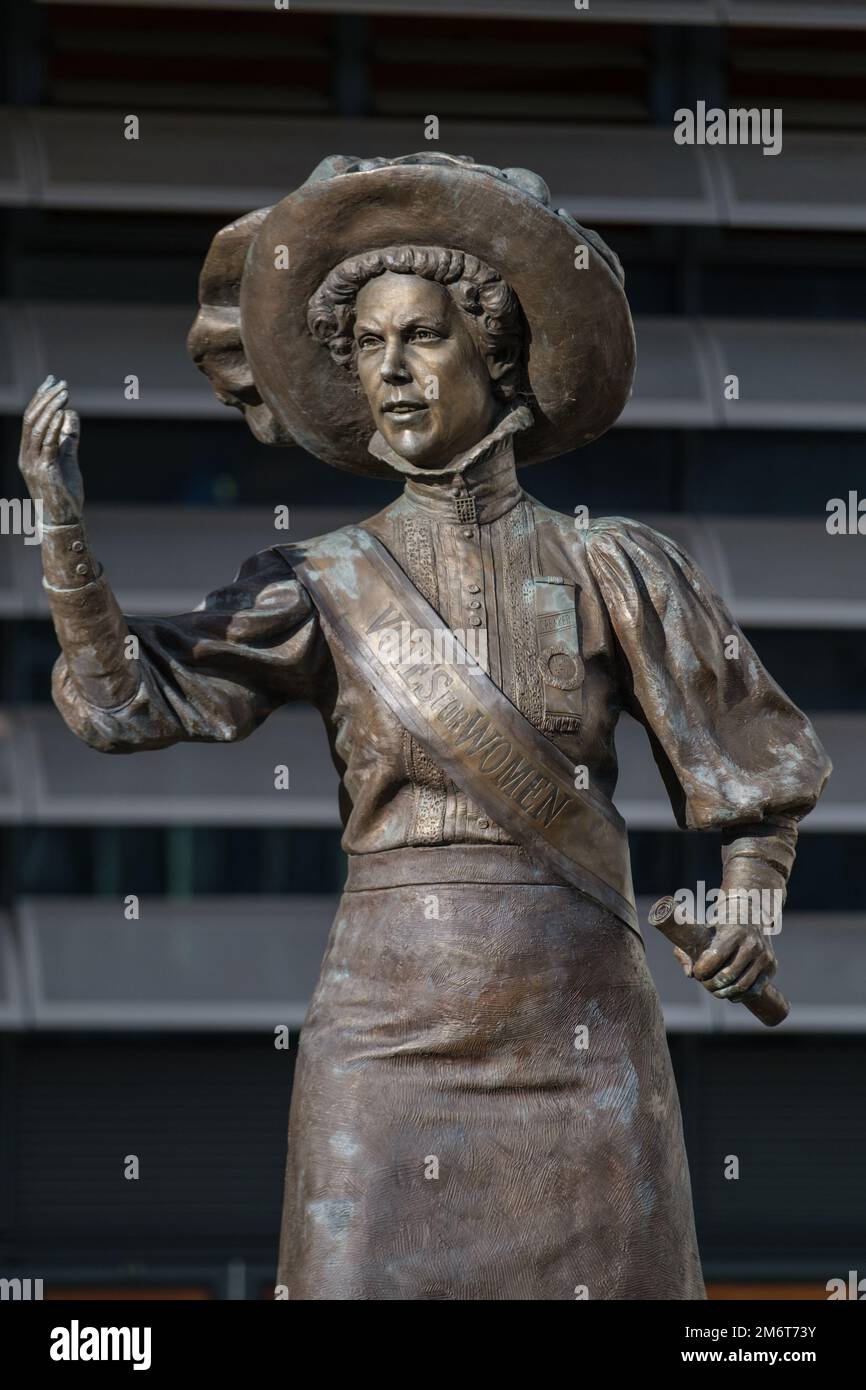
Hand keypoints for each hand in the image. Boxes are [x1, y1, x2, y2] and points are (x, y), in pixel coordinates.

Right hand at [18, 376, 83, 525]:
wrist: (63, 520)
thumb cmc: (64, 493)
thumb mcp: (67, 460)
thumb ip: (68, 438)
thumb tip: (71, 414)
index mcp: (28, 452)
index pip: (31, 419)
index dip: (40, 398)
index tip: (52, 381)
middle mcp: (26, 456)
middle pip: (32, 419)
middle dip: (45, 398)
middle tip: (60, 383)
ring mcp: (34, 463)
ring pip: (38, 428)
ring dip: (51, 408)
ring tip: (65, 393)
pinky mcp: (46, 471)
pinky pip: (48, 444)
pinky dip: (54, 426)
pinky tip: (63, 413)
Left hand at [673, 889, 777, 1001]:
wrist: (750, 914)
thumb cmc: (721, 925)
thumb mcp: (704, 929)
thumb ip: (690, 949)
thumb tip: (689, 974)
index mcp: (734, 932)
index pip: (715, 957)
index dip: (702, 970)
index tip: (697, 973)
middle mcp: (752, 943)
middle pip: (728, 975)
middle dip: (712, 984)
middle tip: (705, 984)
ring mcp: (765, 956)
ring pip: (742, 986)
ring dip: (725, 993)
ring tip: (715, 991)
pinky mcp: (772, 967)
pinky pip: (755, 989)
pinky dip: (740, 996)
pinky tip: (730, 994)